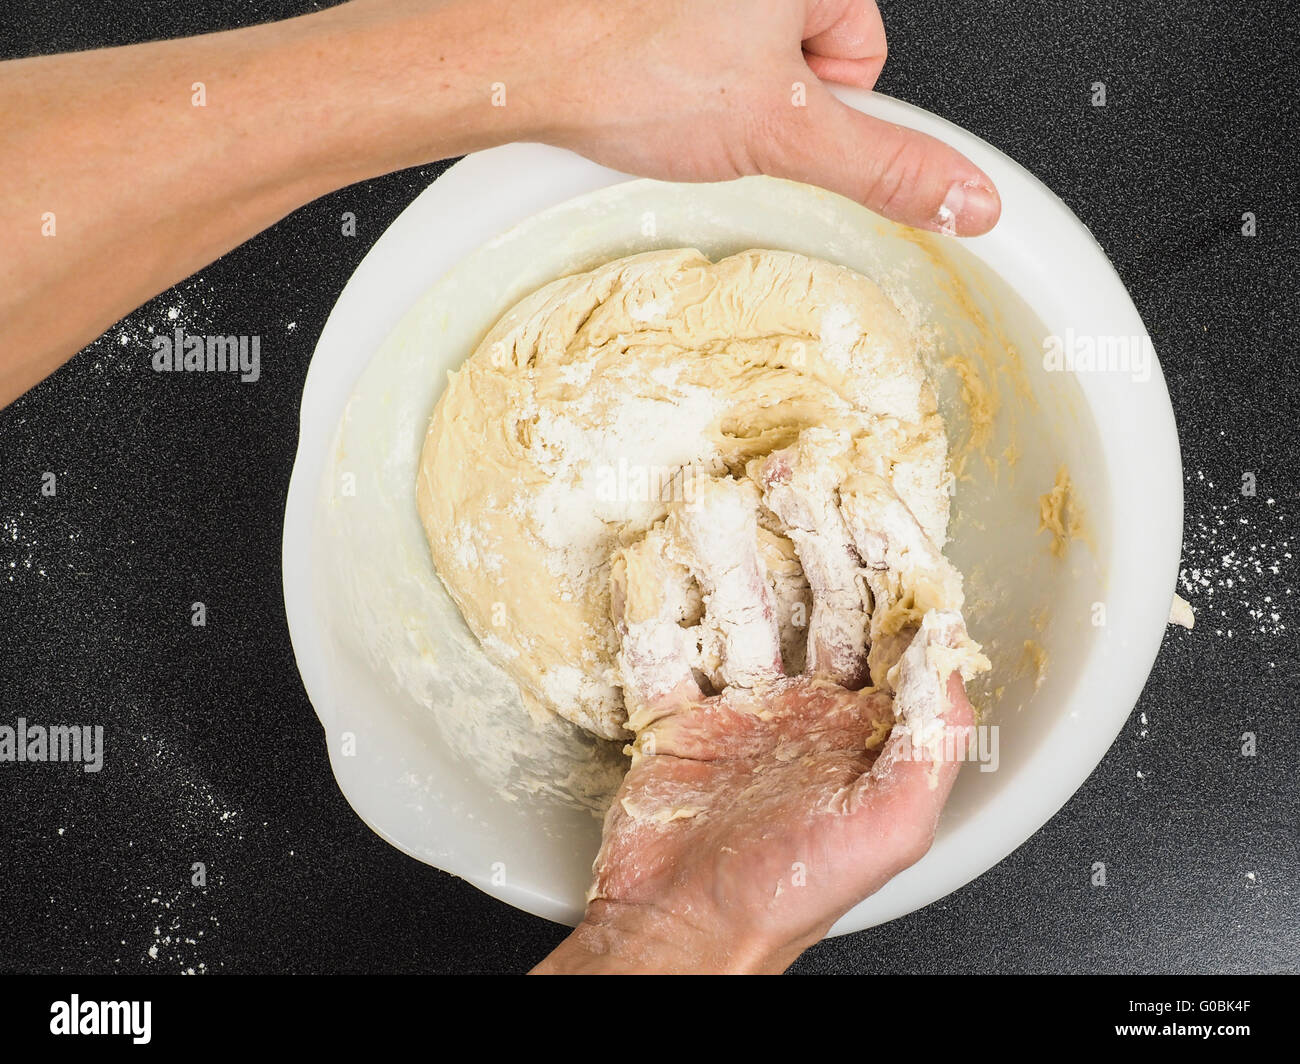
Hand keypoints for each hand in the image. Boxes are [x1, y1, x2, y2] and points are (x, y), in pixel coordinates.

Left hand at [506, 0, 1000, 235]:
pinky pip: (705, 40)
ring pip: (753, 50)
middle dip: (768, 92)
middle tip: (710, 102)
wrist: (523, 60)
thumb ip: (886, 167)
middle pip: (809, 49)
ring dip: (723, 84)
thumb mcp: (784, 133)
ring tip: (671, 90)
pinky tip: (651, 78)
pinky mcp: (667, 5)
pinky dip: (684, 66)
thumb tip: (968, 198)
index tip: (761, 109)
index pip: (863, 53)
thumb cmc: (632, 70)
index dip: (816, 101)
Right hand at [535, 474, 977, 974]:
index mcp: (865, 729)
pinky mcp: (675, 722)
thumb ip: (932, 734)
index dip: (880, 556)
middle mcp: (807, 711)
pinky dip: (652, 605)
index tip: (866, 498)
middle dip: (806, 535)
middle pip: (813, 601)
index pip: (883, 619)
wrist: (683, 930)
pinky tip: (652, 559)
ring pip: (737, 612)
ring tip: (715, 500)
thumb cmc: (792, 891)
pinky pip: (663, 650)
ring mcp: (738, 712)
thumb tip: (947, 642)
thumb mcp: (891, 822)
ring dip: (727, 555)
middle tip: (792, 474)